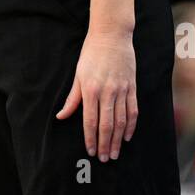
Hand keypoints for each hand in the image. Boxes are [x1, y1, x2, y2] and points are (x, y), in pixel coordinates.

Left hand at [56, 28, 136, 161]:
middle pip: (107, 125)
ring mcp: (122, 89)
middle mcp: (107, 91)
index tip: (90, 151)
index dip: (90, 138)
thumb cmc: (91, 54)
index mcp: (90, 89)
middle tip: (104, 158)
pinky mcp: (132, 87)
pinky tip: (127, 136)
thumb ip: (72, 99)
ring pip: (121, 121)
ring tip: (115, 153)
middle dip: (105, 144)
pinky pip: (133, 110)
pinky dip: (131, 126)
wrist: (111, 35)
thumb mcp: (78, 75)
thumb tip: (61, 116)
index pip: (90, 120)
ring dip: (118, 139)